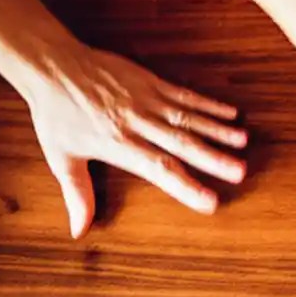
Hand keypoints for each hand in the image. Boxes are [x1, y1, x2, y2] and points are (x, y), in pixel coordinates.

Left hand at [23, 47, 246, 236]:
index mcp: (118, 144)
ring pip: (188, 118)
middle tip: (240, 172)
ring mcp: (147, 100)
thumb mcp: (61, 157)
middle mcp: (138, 123)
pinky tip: (231, 113)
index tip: (210, 201)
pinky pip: (185, 95)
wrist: (53, 65)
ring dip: (217, 130)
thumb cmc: (56, 114)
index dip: (185, 186)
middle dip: (212, 158)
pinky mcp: (151, 82)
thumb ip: (78, 194)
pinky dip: (209, 105)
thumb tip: (79, 231)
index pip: (158, 169)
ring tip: (243, 142)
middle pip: (181, 143)